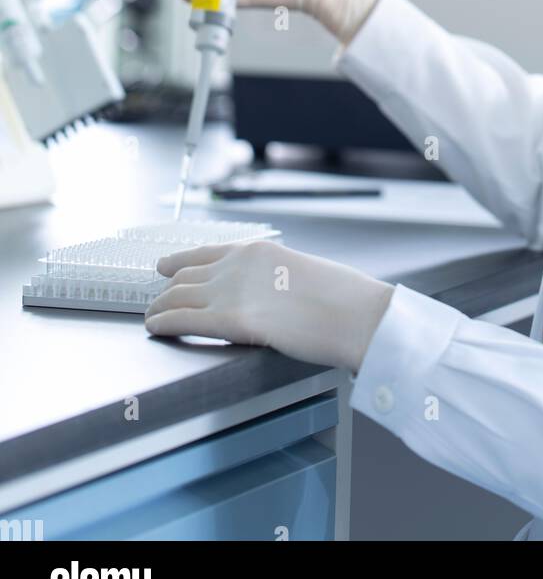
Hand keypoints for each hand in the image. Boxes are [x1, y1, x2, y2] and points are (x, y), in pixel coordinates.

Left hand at [144, 238, 395, 372]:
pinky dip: (163, 322)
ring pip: (178, 296)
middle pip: (187, 275)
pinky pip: (183, 319)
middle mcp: (239, 265)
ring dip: (160, 307)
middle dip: (167, 289)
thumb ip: (275, 280)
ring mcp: (233, 291)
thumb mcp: (302, 273)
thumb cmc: (343, 300)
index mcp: (259, 250)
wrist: (356, 314)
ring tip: (151, 317)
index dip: (180, 261)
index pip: (206, 253)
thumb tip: (269, 296)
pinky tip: (154, 327)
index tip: (164, 266)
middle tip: (156, 300)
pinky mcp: (231, 320)